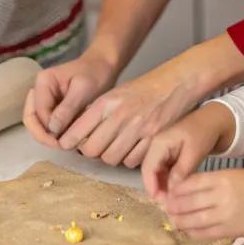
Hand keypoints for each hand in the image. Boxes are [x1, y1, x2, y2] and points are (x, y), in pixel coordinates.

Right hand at [23, 53, 115, 146]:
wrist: (104, 66)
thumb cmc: (95, 73)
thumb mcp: (83, 89)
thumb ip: (67, 108)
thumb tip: (52, 129)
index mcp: (43, 82)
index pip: (37, 112)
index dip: (46, 129)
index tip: (61, 141)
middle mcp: (40, 91)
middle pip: (32, 119)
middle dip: (43, 135)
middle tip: (61, 147)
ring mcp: (46, 100)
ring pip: (39, 124)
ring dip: (50, 136)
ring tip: (67, 145)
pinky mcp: (54, 107)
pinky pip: (50, 124)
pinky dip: (57, 133)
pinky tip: (70, 139)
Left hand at [55, 70, 191, 167]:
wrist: (175, 83)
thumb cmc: (144, 89)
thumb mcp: (115, 94)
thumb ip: (97, 113)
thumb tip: (78, 133)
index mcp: (106, 103)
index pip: (77, 132)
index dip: (69, 141)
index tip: (68, 144)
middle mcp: (119, 117)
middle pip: (91, 150)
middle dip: (91, 151)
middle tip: (96, 146)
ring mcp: (137, 130)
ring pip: (110, 158)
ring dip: (110, 156)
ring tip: (115, 146)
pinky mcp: (152, 139)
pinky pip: (131, 161)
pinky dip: (129, 159)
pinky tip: (132, 148)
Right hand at [141, 103, 233, 200]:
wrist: (212, 121)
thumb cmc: (203, 133)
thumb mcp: (193, 152)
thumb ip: (181, 170)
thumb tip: (171, 189)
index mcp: (159, 143)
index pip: (148, 168)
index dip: (151, 186)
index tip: (159, 201)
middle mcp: (156, 147)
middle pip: (149, 172)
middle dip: (156, 189)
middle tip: (167, 205)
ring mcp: (161, 151)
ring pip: (156, 173)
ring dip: (161, 187)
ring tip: (171, 202)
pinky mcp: (167, 155)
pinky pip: (163, 171)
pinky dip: (167, 182)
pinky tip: (175, 192)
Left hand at [162, 169, 243, 241]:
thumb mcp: (239, 173)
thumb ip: (216, 179)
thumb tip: (192, 186)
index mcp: (223, 178)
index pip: (189, 183)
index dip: (175, 188)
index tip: (169, 190)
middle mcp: (220, 197)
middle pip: (186, 202)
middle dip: (172, 205)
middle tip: (165, 205)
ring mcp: (223, 216)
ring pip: (191, 220)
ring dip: (178, 220)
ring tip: (173, 218)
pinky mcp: (228, 232)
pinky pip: (202, 233)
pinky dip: (191, 232)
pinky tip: (186, 229)